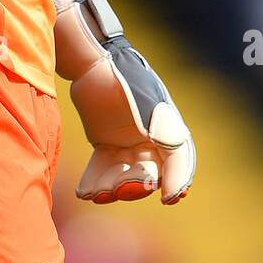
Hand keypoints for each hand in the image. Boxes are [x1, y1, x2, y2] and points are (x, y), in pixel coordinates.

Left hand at [54, 0, 195, 204]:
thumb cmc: (127, 83)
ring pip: (123, 176)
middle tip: (120, 189)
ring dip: (111, 188)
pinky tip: (83, 192)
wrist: (93, 62)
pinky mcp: (105, 142)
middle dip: (136, 186)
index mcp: (168, 131)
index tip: (169, 200)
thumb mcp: (153, 112)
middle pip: (148, 175)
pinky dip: (94, 182)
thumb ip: (170, 146)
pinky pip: (102, 169)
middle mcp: (150, 140)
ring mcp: (126, 142)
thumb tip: (176, 189)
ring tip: (95, 193)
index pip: (178, 165)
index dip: (177, 183)